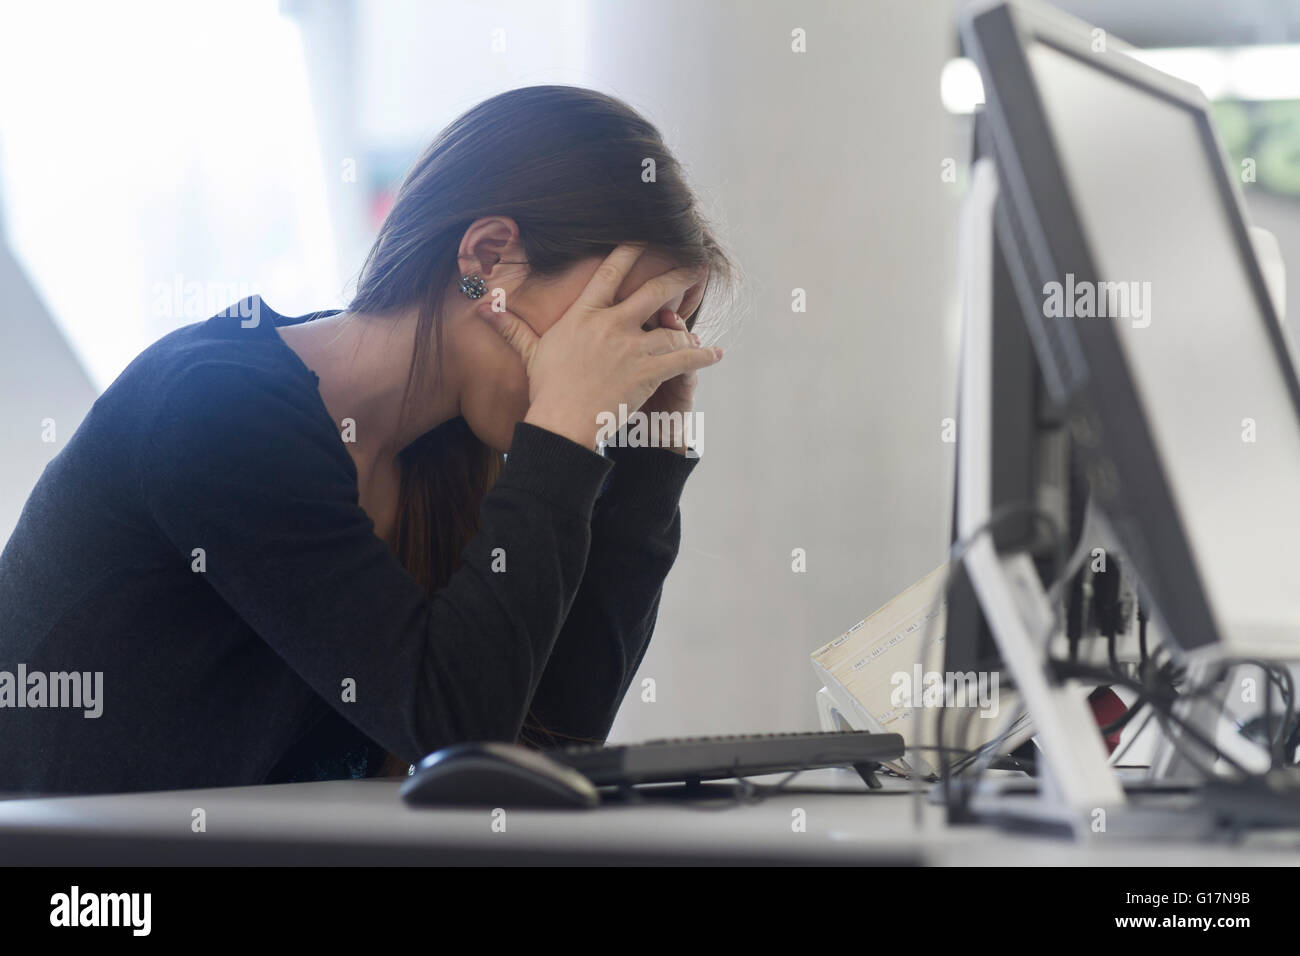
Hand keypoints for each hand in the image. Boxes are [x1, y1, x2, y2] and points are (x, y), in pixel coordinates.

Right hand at [475, 243, 722, 449]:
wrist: (561, 422)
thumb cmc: (546, 389)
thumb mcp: (530, 352)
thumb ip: (512, 326)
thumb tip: (482, 307)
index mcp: (584, 314)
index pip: (610, 272)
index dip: (630, 251)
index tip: (646, 238)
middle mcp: (611, 324)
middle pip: (653, 291)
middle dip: (677, 277)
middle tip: (695, 268)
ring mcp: (631, 347)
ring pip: (672, 329)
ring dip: (689, 330)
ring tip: (698, 329)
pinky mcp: (647, 372)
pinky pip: (682, 359)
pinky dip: (702, 356)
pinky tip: (714, 355)